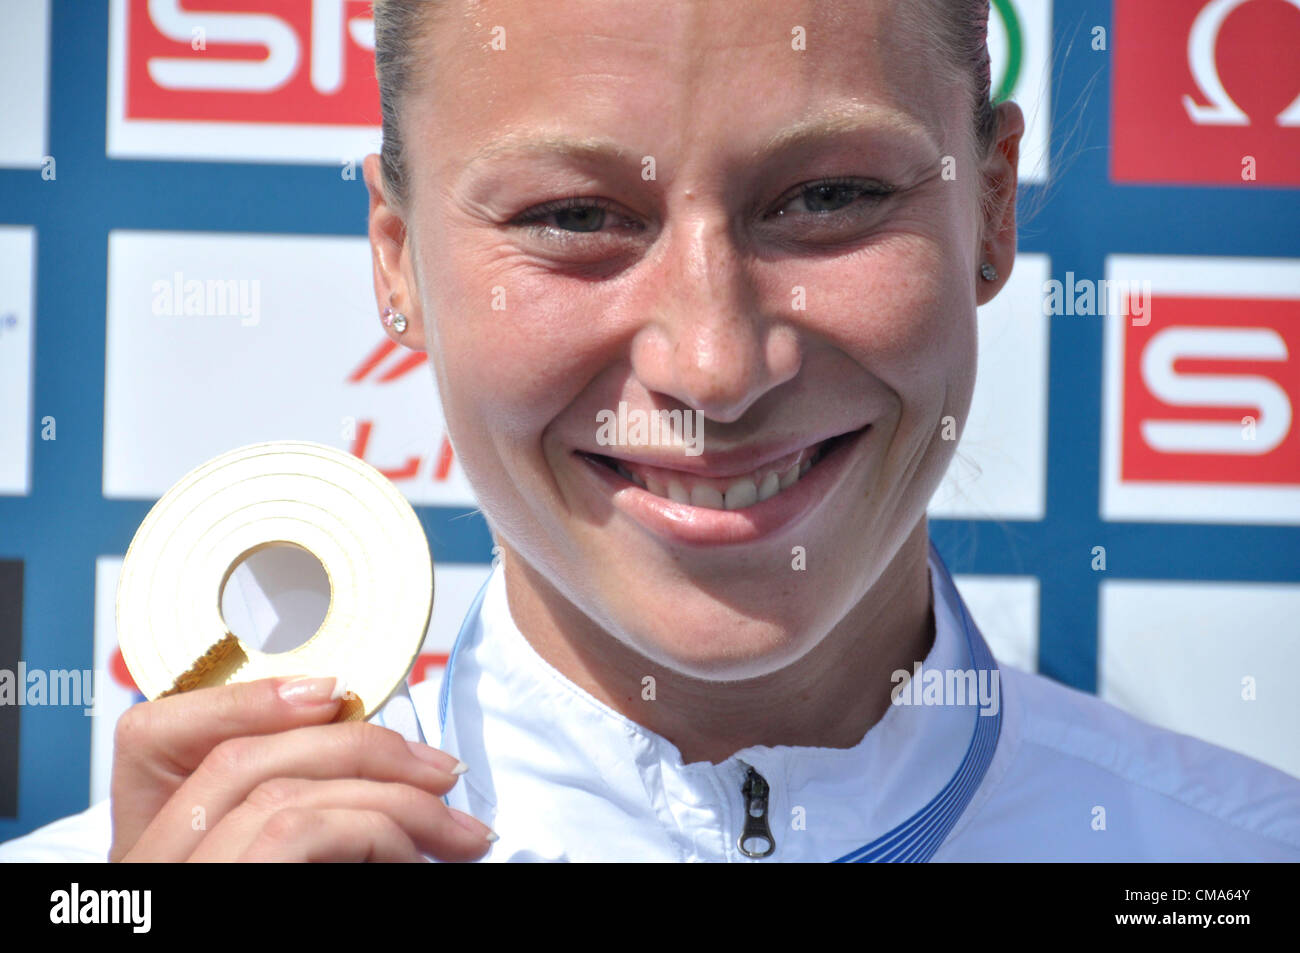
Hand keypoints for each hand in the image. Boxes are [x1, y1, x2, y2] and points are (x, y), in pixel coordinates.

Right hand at [108, 676, 492, 861]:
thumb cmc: (314, 932)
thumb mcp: (305, 871)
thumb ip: (312, 830)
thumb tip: (393, 777)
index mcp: (165, 856)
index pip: (171, 741)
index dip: (260, 704)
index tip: (348, 701)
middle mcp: (152, 874)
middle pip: (243, 761)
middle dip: (363, 748)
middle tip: (445, 774)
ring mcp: (178, 889)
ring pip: (276, 795)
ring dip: (388, 796)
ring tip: (456, 831)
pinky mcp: (223, 898)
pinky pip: (297, 836)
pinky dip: (374, 831)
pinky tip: (414, 857)